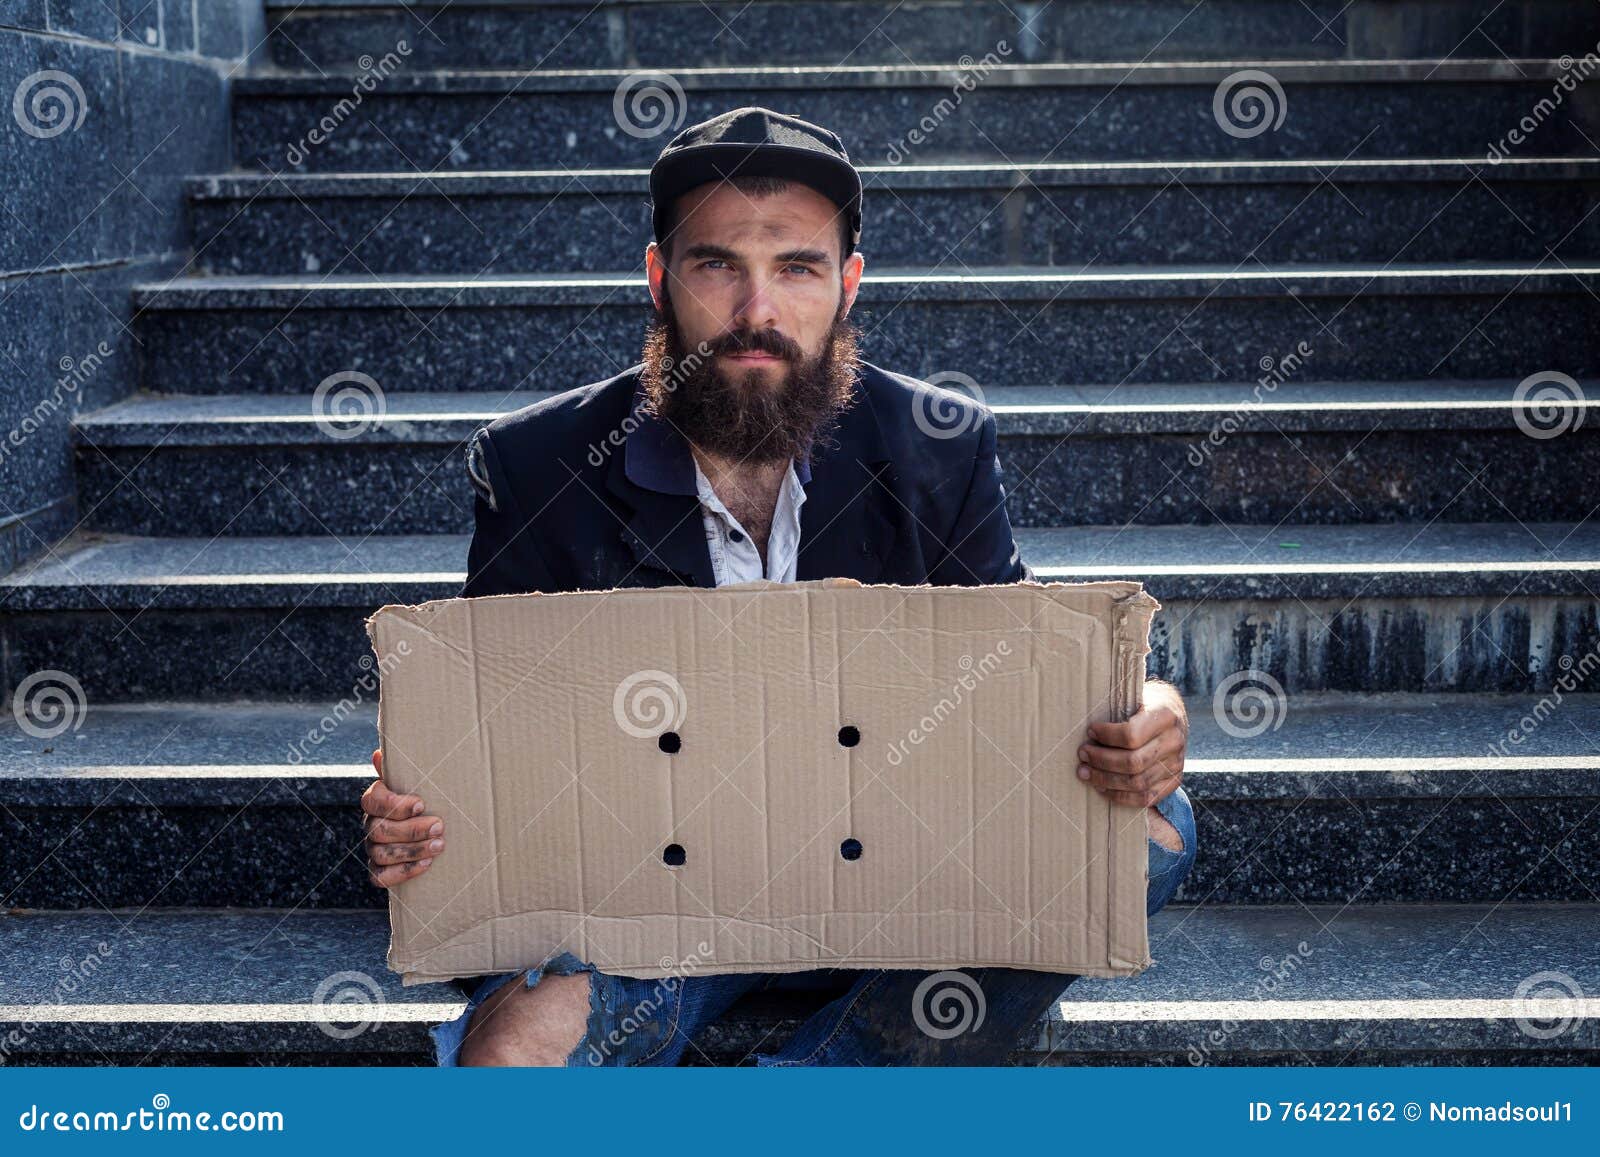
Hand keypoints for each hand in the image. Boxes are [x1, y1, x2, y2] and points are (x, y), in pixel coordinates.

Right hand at [361, 748, 444, 887]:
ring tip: (439, 846)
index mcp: (375, 800)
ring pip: (381, 854)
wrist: (433, 830)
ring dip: (413, 850)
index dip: (395, 805)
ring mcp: (372, 849)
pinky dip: (403, 872)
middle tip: (439, 826)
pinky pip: (380, 877)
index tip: (422, 804)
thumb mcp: (418, 782)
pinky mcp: (379, 870)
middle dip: (412, 830)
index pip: (373, 801)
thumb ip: (401, 769)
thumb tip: (379, 753)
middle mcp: (370, 825)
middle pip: (380, 830)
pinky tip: (427, 864)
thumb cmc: (427, 800)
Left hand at [1076, 680, 1186, 809]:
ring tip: (1085, 772)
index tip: (1090, 732)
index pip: (1131, 734)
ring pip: (1137, 783)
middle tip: (1082, 754)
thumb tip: (1086, 728)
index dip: (1106, 736)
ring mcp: (1177, 764)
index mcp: (1166, 715)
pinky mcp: (1173, 781)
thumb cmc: (1145, 704)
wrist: (1173, 716)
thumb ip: (1117, 708)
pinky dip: (1120, 796)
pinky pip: (1145, 798)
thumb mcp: (1136, 695)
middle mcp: (1175, 741)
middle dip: (1102, 761)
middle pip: (1133, 762)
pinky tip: (1102, 787)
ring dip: (1106, 780)